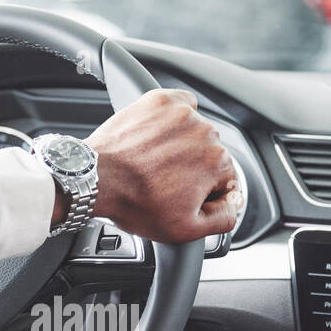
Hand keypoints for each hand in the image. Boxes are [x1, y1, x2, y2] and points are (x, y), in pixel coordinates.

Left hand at [72, 89, 240, 242]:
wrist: (97, 179)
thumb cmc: (136, 204)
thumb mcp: (186, 230)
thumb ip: (223, 219)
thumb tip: (234, 207)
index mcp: (218, 163)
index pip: (225, 178)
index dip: (205, 191)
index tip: (183, 195)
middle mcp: (206, 133)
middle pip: (210, 153)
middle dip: (193, 167)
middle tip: (165, 181)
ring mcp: (183, 114)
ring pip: (195, 130)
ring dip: (182, 143)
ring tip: (155, 161)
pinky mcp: (161, 100)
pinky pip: (181, 104)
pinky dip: (173, 118)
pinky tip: (158, 136)